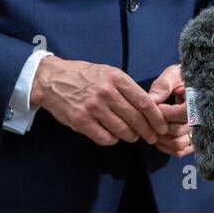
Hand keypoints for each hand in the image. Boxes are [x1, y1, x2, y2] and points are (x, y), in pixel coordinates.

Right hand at [33, 56, 168, 146]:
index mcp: (116, 78)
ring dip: (130, 136)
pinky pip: (105, 138)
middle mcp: (106, 92)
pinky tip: (112, 136)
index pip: (144, 102)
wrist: (52, 79)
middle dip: (147, 131)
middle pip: (136, 119)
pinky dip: (112, 140)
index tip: (162, 126)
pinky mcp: (81, 121)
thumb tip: (147, 106)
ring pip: (122, 130)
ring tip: (131, 136)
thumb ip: (125, 87)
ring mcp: (93, 107)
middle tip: (151, 137)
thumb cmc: (83, 75)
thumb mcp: (107, 72)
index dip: (156, 118)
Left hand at [146, 63, 193, 157]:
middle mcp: (204, 121)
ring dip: (161, 137)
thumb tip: (153, 99)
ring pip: (178, 143)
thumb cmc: (184, 78)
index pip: (184, 114)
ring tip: (152, 124)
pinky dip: (165, 146)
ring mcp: (199, 135)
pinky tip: (158, 134)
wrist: (197, 86)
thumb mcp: (175, 74)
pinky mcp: (194, 143)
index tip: (155, 106)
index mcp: (202, 102)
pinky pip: (179, 151)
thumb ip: (164, 85)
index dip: (166, 112)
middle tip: (151, 116)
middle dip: (160, 123)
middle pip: (179, 130)